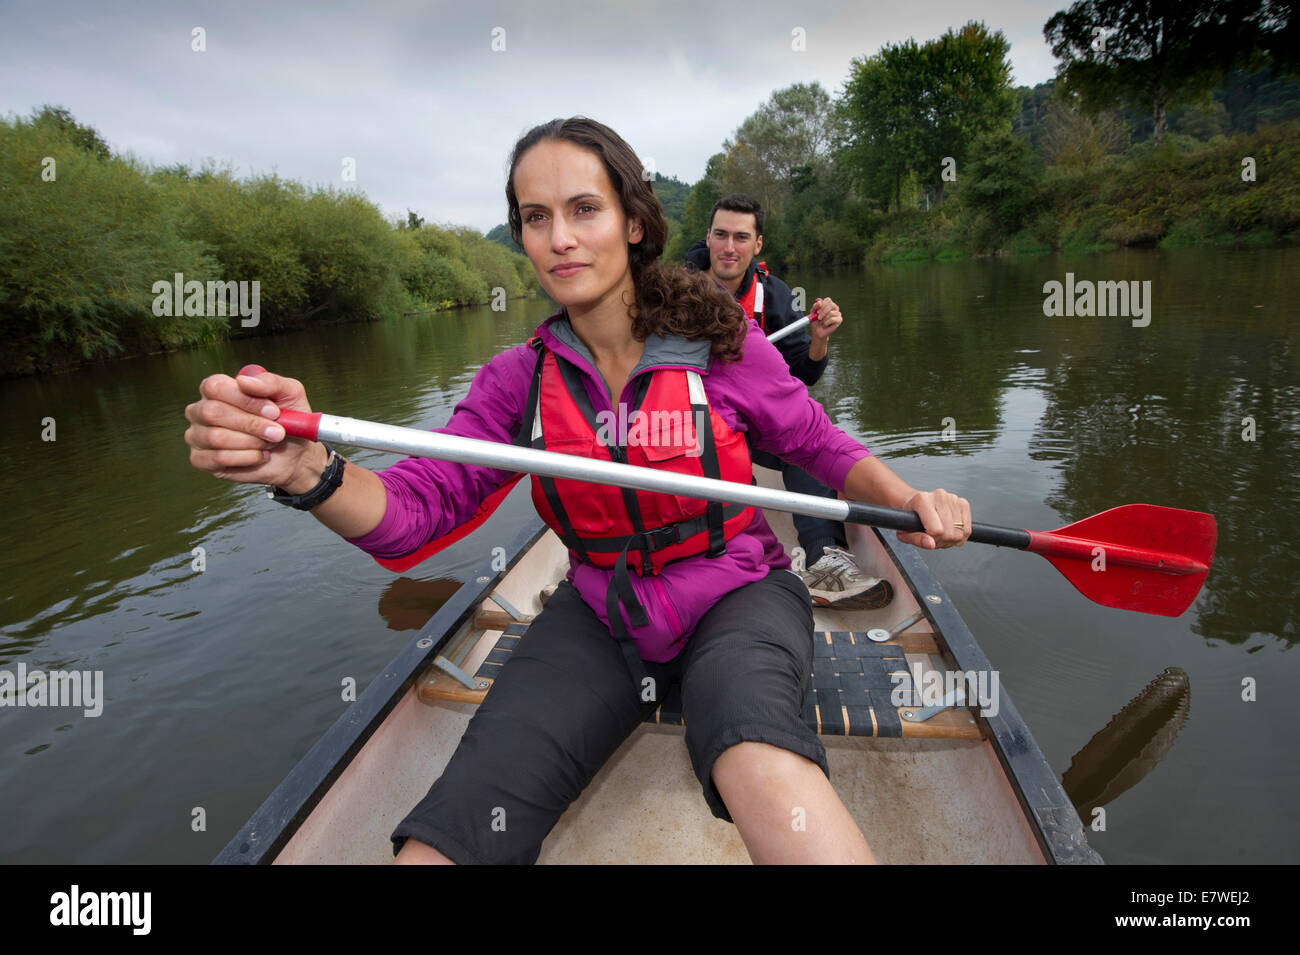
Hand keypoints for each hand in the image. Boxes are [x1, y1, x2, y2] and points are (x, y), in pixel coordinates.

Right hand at [184, 363, 320, 489]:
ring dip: (252, 442)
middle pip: (212, 412)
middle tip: (277, 432)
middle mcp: (201, 410)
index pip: (215, 387)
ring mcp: (198, 436)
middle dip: (251, 424)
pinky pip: (217, 458)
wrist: (294, 453)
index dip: (245, 400)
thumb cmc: (288, 419)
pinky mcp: (201, 460)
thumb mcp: (289, 393)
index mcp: (217, 388)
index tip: (273, 411)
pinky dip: (246, 458)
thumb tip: (244, 381)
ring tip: (269, 443)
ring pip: (216, 437)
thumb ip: (270, 382)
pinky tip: (260, 456)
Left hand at [809, 297, 842, 341]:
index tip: (817, 311)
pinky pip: (832, 319)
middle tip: (818, 317)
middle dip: (823, 311)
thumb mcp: (813, 312)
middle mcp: (834, 308)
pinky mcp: (839, 320)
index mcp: (828, 304)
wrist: (817, 331)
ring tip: (821, 322)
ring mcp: (838, 313)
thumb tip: (820, 302)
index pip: (828, 300)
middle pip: (831, 305)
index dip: (823, 305)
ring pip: (831, 313)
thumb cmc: (816, 321)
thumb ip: (815, 306)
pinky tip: (825, 325)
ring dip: (824, 319)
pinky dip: (826, 322)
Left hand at [898, 488, 971, 549]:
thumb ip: (916, 539)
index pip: (936, 530)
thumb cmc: (910, 518)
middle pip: (950, 533)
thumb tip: (930, 544)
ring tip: (940, 535)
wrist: (916, 504)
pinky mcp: (963, 503)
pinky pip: (967, 529)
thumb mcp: (906, 532)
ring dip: (951, 540)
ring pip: (960, 532)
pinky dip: (960, 536)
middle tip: (933, 538)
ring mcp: (953, 498)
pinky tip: (950, 532)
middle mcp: (939, 496)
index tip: (926, 537)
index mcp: (922, 500)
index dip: (932, 540)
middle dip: (941, 542)